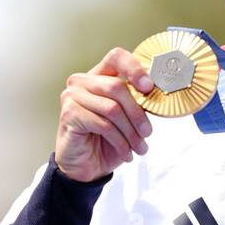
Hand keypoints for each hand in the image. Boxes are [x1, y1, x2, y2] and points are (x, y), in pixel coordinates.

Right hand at [55, 46, 155, 182]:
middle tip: (147, 133)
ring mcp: (72, 96)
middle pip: (117, 87)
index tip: (149, 87)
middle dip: (137, 113)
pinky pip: (103, 125)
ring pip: (112, 108)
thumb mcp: (127, 119)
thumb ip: (137, 102)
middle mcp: (82, 82)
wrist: (87, 167)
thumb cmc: (106, 141)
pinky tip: (126, 153)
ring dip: (131, 132)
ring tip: (139, 148)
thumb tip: (155, 93)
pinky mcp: (69, 114)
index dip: (135, 69)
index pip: (117, 58)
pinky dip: (119, 141)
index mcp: (99, 76)